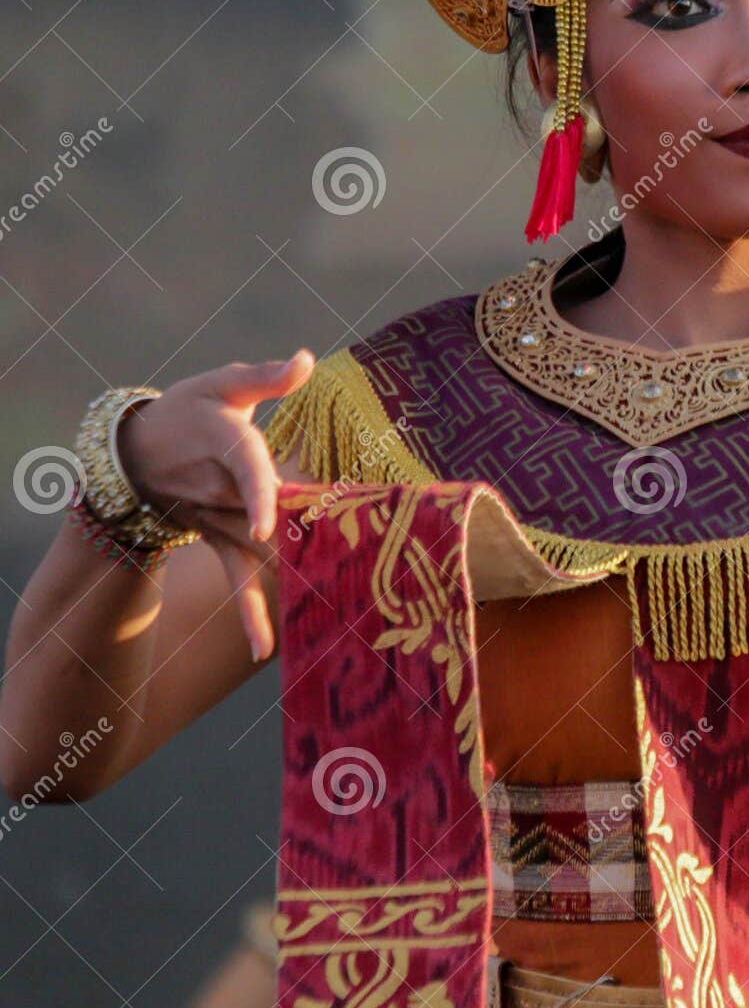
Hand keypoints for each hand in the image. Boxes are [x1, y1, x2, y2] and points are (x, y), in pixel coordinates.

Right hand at [118, 351, 315, 660]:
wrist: (134, 454)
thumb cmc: (188, 409)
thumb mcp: (221, 383)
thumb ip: (265, 377)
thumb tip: (306, 359)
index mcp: (227, 444)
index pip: (247, 469)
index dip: (258, 495)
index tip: (268, 524)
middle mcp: (221, 491)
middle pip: (272, 515)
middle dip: (311, 538)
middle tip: (355, 569)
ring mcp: (219, 521)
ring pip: (262, 551)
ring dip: (297, 577)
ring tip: (332, 613)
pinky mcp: (219, 541)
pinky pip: (236, 578)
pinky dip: (249, 612)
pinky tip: (266, 649)